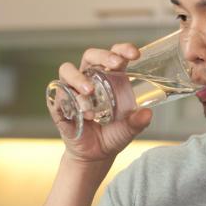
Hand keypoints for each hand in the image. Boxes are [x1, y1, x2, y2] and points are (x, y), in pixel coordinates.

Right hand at [48, 43, 152, 162]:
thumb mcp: (129, 129)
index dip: (122, 50)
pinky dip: (69, 101)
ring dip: (79, 78)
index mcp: (108, 77)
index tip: (135, 54)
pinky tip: (83, 113)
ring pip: (67, 70)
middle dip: (103, 55)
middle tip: (116, 64)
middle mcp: (89, 78)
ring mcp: (72, 90)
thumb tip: (147, 113)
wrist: (96, 155)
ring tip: (90, 91)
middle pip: (90, 56)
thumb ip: (137, 121)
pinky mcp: (59, 104)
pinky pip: (59, 95)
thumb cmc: (113, 135)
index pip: (113, 55)